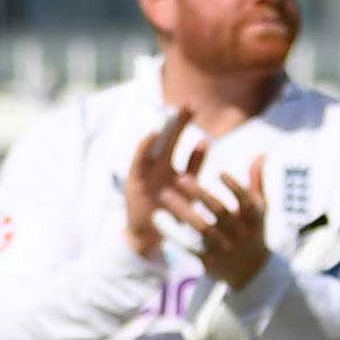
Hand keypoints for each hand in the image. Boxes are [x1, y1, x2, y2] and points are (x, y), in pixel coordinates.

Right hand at [122, 111, 192, 256]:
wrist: (148, 236)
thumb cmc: (168, 213)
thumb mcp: (186, 188)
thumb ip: (193, 165)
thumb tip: (205, 141)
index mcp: (168, 167)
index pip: (177, 140)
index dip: (183, 124)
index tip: (193, 107)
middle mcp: (156, 166)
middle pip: (166, 139)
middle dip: (175, 122)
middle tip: (185, 104)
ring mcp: (145, 173)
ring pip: (153, 147)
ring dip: (161, 131)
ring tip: (170, 115)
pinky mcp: (135, 182)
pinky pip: (139, 162)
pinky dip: (143, 148)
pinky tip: (150, 134)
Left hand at [158, 150, 272, 288]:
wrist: (249, 272)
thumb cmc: (253, 231)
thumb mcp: (260, 209)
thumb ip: (257, 181)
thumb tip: (260, 154)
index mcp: (252, 217)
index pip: (245, 201)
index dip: (234, 187)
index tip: (219, 172)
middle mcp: (238, 232)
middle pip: (219, 212)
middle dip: (200, 194)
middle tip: (179, 177)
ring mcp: (223, 247)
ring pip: (201, 228)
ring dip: (182, 211)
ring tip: (164, 195)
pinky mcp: (208, 259)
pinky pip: (188, 245)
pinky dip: (174, 232)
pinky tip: (159, 219)